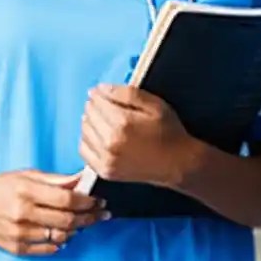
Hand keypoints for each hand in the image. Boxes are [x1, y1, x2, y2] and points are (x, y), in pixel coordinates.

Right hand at [0, 170, 108, 255]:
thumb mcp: (24, 175)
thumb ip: (54, 179)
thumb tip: (81, 179)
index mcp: (26, 190)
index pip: (67, 198)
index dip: (87, 201)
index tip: (98, 200)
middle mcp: (22, 213)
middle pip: (67, 220)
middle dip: (89, 217)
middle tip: (101, 214)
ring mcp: (19, 233)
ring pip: (60, 236)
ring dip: (77, 230)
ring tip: (83, 223)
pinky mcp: (15, 247)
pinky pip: (46, 248)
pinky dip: (60, 242)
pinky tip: (65, 234)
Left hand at [79, 84, 193, 187]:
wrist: (177, 163)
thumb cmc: (168, 132)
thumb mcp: (154, 104)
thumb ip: (126, 93)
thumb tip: (99, 89)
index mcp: (123, 123)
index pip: (96, 100)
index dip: (100, 94)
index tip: (106, 95)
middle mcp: (111, 142)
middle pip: (88, 114)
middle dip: (95, 106)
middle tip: (109, 107)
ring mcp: (106, 159)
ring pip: (84, 130)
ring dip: (91, 122)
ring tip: (106, 121)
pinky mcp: (105, 171)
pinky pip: (84, 149)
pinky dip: (88, 139)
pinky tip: (101, 136)